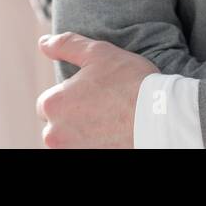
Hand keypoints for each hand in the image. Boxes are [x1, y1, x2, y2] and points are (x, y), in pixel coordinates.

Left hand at [36, 32, 156, 148]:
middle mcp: (55, 135)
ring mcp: (72, 152)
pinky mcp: (91, 162)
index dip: (69, 95)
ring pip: (70, 141)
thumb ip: (66, 46)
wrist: (161, 119)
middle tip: (103, 108)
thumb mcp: (97, 53)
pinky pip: (86, 150)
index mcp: (52, 104)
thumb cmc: (130, 83)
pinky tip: (113, 136)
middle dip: (73, 117)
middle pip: (57, 125)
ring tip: (109, 122)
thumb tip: (44, 43)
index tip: (92, 94)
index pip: (47, 103)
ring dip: (83, 133)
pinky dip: (95, 145)